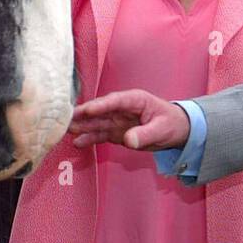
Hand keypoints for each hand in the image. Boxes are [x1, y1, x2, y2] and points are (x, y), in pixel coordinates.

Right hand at [69, 88, 190, 150]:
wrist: (177, 131)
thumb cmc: (171, 123)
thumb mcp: (162, 129)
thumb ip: (145, 134)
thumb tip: (128, 140)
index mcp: (134, 100)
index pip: (114, 101)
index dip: (100, 105)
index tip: (87, 110)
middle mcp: (122, 108)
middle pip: (100, 110)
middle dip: (83, 114)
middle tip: (66, 118)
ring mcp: (117, 120)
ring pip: (96, 122)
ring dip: (82, 126)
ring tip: (65, 130)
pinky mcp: (116, 132)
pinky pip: (100, 134)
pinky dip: (89, 138)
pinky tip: (77, 142)